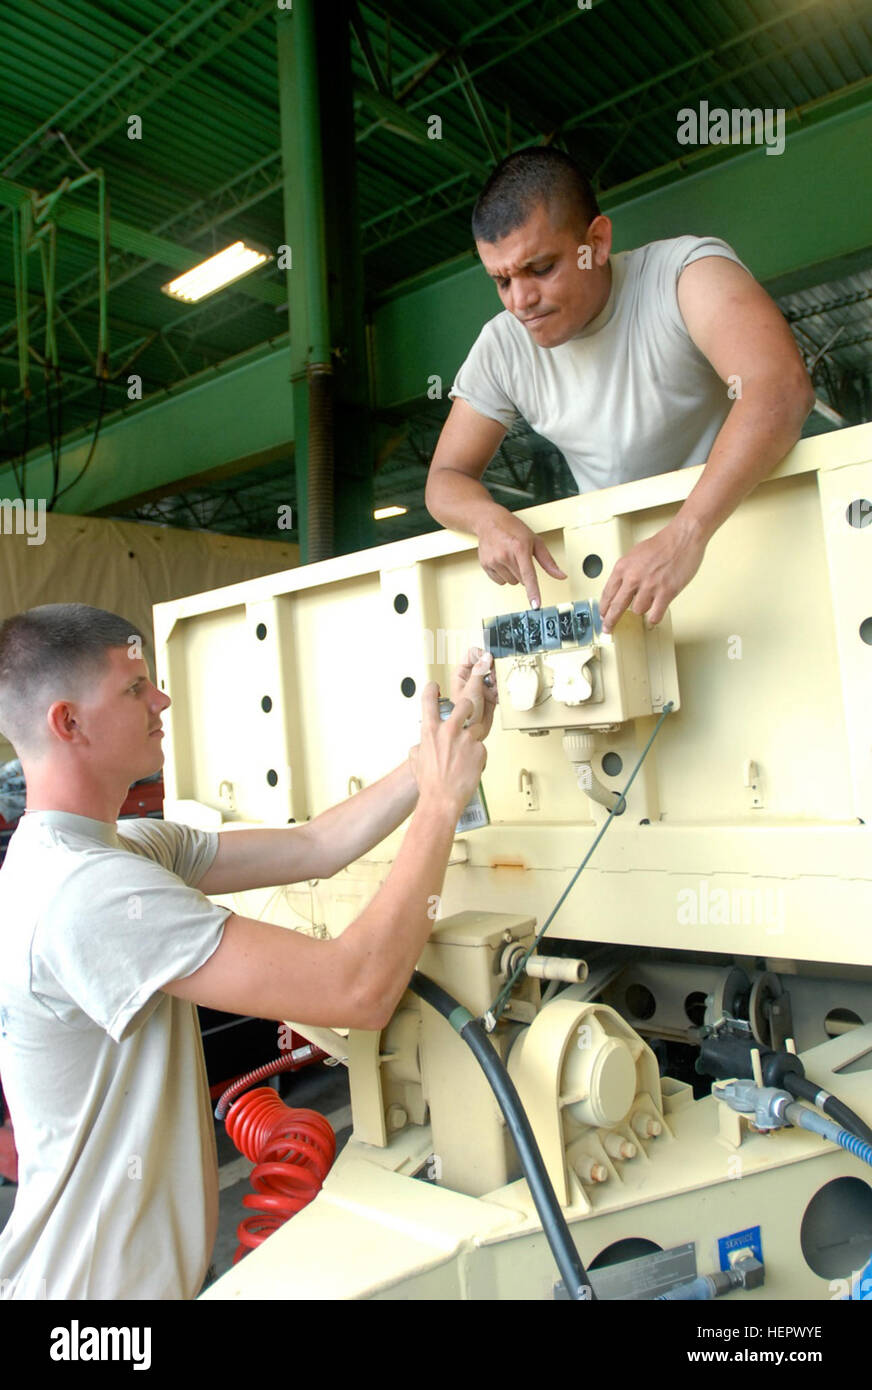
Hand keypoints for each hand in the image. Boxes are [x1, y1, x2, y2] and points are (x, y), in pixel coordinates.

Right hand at [415, 682, 486, 817]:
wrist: (442, 799)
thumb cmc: (429, 783)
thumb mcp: (416, 760)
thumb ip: (420, 746)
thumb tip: (420, 745)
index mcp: (430, 731)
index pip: (428, 698)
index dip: (432, 689)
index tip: (435, 687)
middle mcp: (449, 731)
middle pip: (465, 703)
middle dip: (468, 706)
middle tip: (467, 713)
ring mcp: (466, 739)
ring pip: (478, 727)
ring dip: (474, 736)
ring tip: (467, 751)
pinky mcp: (480, 750)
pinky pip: (481, 748)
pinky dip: (478, 755)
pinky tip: (470, 766)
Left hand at [450, 648, 497, 737]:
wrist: (470, 731)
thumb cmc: (461, 715)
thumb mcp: (471, 689)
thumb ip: (479, 671)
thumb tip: (486, 657)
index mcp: (462, 674)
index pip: (472, 655)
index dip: (481, 655)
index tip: (488, 660)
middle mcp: (472, 679)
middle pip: (486, 663)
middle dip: (492, 668)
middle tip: (492, 676)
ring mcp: (481, 687)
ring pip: (494, 674)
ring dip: (497, 680)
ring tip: (494, 688)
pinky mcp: (490, 696)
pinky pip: (499, 687)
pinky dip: (501, 690)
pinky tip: (497, 696)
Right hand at [476, 508, 565, 608]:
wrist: (489, 521)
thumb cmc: (513, 529)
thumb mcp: (535, 541)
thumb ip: (548, 561)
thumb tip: (561, 575)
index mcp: (520, 548)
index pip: (529, 575)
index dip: (533, 592)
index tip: (535, 604)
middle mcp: (505, 555)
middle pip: (521, 581)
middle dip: (523, 572)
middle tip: (519, 557)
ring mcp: (494, 561)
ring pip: (511, 582)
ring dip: (513, 574)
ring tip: (509, 557)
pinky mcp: (485, 565)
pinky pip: (499, 581)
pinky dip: (502, 575)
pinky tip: (501, 561)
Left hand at [599, 515, 705, 632]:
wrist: (682, 538)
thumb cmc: (662, 544)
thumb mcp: (635, 554)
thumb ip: (627, 571)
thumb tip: (622, 587)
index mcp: (623, 567)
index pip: (607, 593)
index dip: (603, 608)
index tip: (603, 615)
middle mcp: (633, 578)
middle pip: (616, 607)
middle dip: (610, 621)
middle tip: (608, 628)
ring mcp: (649, 586)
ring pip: (637, 611)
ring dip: (642, 610)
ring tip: (649, 602)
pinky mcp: (666, 592)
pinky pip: (655, 615)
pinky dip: (653, 619)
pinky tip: (653, 619)